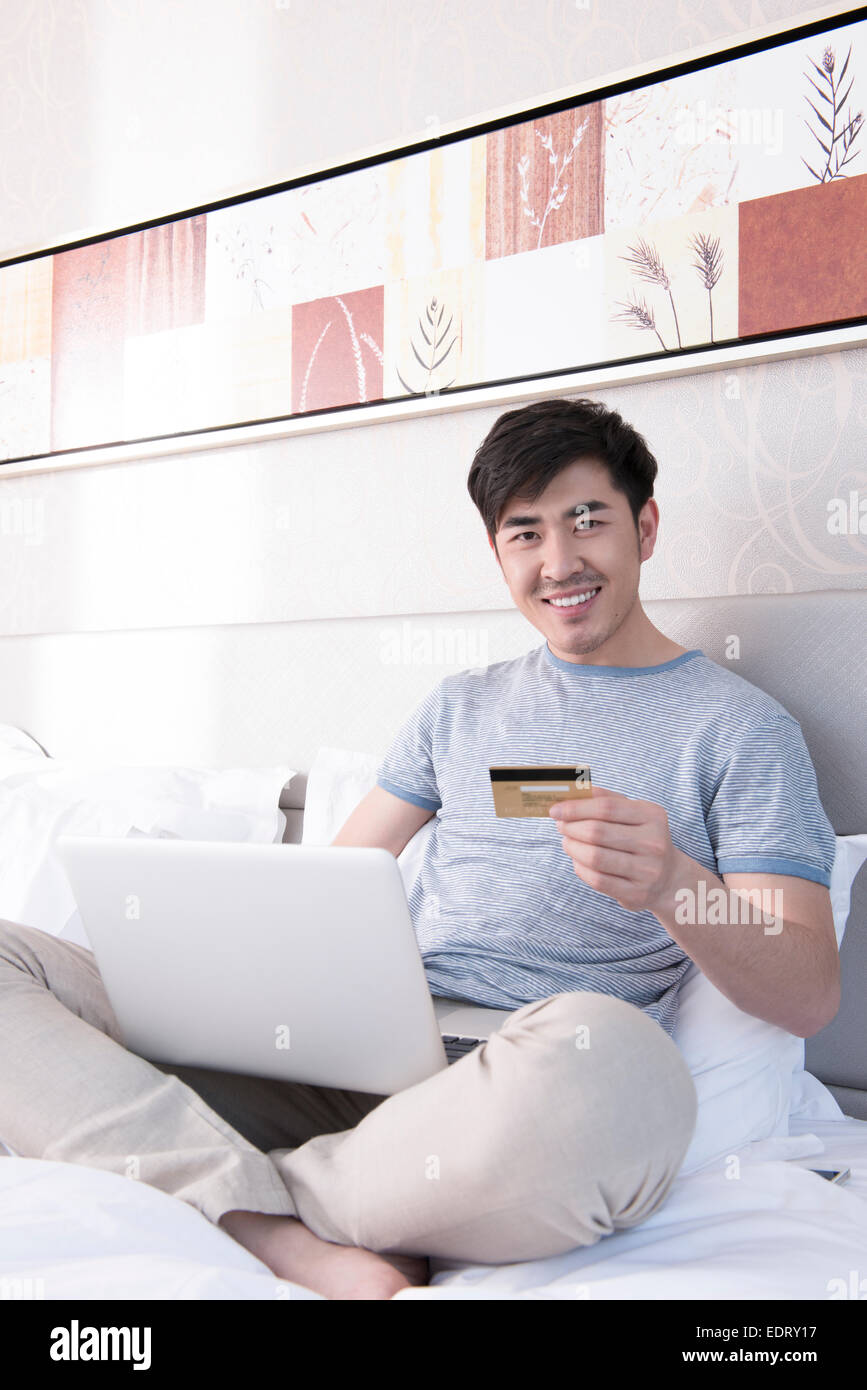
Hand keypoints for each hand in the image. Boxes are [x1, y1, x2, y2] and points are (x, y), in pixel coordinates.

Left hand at [549, 785, 679, 914]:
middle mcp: (653, 843)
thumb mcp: (633, 814)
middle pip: (597, 832)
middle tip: (560, 826)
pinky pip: (597, 880)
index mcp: (652, 816)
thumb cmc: (641, 839)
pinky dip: (580, 868)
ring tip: (568, 842)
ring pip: (594, 857)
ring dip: (572, 847)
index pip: (606, 807)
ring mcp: (647, 871)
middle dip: (570, 827)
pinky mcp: (636, 894)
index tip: (555, 809)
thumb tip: (571, 790)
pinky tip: (578, 861)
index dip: (576, 807)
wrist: (669, 879)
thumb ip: (605, 799)